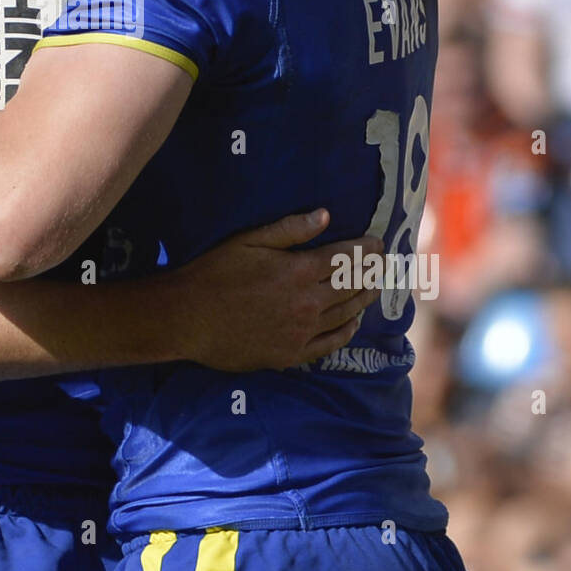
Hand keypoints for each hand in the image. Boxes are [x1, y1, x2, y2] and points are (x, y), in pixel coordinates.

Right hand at [171, 209, 383, 371]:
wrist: (188, 318)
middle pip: (352, 286)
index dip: (366, 249)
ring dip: (364, 299)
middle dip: (371, 272)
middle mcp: (308, 302)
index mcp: (298, 271)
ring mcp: (302, 332)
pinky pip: (331, 343)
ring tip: (373, 288)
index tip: (378, 243)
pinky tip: (353, 323)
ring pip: (347, 314)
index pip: (346, 258)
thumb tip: (325, 216)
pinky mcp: (292, 355)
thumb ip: (289, 229)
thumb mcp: (248, 241)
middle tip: (382, 264)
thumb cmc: (214, 273)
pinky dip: (347, 331)